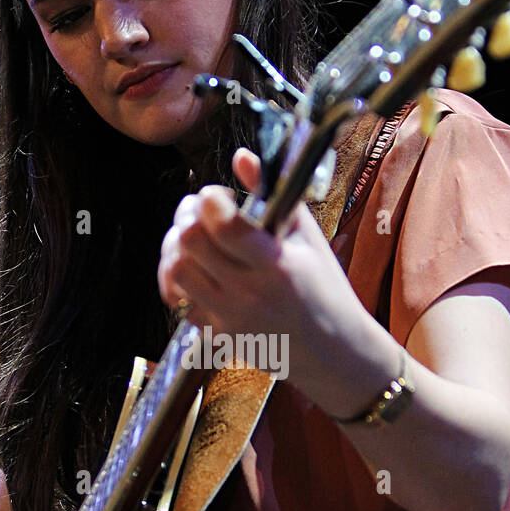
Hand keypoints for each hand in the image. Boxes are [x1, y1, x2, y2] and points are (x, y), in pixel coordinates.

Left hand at [157, 148, 376, 410]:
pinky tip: (199, 274)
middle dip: (187, 219)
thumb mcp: (310, 239)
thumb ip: (274, 194)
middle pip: (189, 243)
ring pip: (177, 272)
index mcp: (278, 263)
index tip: (217, 196)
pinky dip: (182, 284)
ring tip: (195, 242)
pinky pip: (181, 303)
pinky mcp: (219, 336)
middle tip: (199, 214)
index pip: (224, 225)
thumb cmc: (324, 291)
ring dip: (178, 250)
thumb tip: (241, 156)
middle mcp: (251, 293)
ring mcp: (231, 317)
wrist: (332, 354)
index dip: (209, 200)